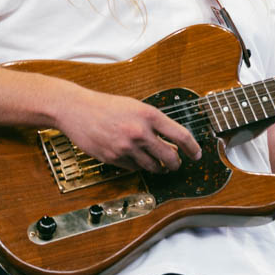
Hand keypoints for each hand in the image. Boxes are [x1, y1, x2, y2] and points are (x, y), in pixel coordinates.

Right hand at [58, 86, 202, 173]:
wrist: (77, 110)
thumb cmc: (107, 106)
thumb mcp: (135, 106)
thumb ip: (153, 122)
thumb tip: (171, 140)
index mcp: (149, 115)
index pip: (180, 135)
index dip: (192, 148)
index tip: (197, 154)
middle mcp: (140, 132)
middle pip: (170, 157)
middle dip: (176, 163)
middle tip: (176, 164)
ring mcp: (127, 147)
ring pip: (153, 167)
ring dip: (158, 167)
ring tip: (159, 164)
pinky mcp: (114, 158)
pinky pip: (134, 168)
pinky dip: (138, 166)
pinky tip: (135, 159)